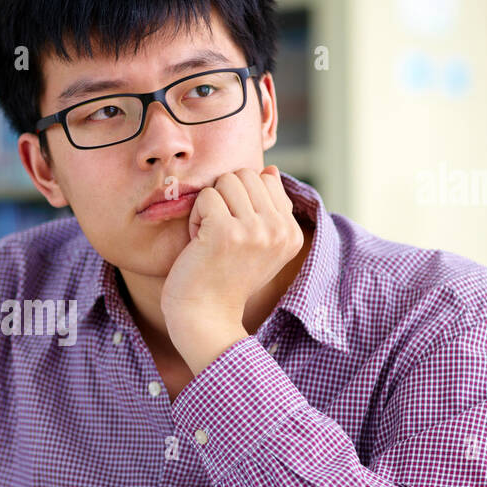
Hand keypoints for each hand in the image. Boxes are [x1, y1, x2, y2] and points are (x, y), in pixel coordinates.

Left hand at [161, 165, 302, 373]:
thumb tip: (270, 169)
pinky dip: (195, 218)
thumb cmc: (224, 279)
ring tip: (210, 240)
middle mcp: (280, 230)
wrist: (205, 317)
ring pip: (225, 181)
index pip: (266, 179)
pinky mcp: (227, 231)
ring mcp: (255, 230)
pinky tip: (199, 245)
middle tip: (219, 234)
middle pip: (245, 175)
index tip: (236, 234)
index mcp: (291, 233)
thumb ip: (268, 208)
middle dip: (224, 199)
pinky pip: (205, 196)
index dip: (241, 200)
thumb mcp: (258, 244)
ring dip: (209, 208)